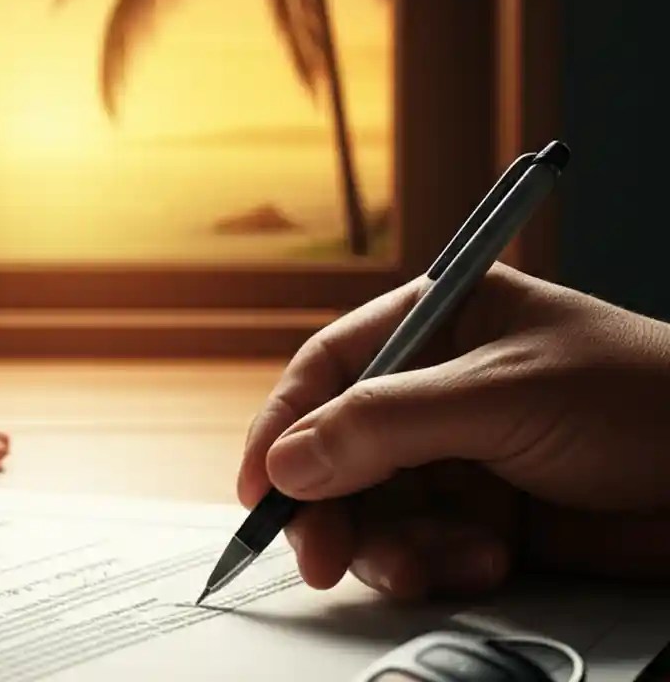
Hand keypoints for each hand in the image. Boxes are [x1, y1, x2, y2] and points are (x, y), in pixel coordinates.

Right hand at [237, 264, 669, 599]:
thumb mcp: (500, 398)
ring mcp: (459, 454)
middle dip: (329, 507)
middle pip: (337, 451)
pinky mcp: (485, 514)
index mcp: (435, 325)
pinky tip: (486, 561)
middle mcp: (435, 388)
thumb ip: (383, 426)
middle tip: (322, 557)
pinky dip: (438, 563)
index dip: (282, 427)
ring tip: (437, 564)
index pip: (328, 371)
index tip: (259, 489)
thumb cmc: (642, 399)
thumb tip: (287, 461)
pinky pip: (422, 545)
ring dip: (392, 546)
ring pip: (374, 508)